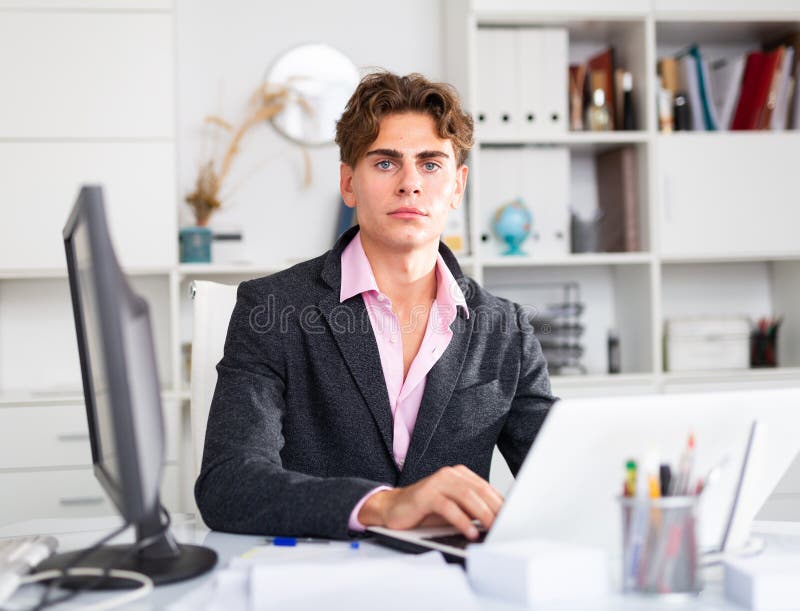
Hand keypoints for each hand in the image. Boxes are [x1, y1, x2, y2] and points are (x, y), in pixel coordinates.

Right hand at [358, 465, 503, 539]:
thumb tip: (498, 520)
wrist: (392, 508)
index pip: (487, 488)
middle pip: (480, 490)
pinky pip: (448, 507)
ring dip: (483, 514)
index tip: (514, 518)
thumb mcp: (454, 508)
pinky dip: (462, 521)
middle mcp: (450, 474)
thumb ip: (472, 509)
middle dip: (496, 509)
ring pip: (467, 496)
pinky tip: (470, 532)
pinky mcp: (426, 494)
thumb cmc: (425, 510)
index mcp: (460, 475)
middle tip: (507, 524)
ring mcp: (437, 482)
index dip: (501, 503)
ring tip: (493, 528)